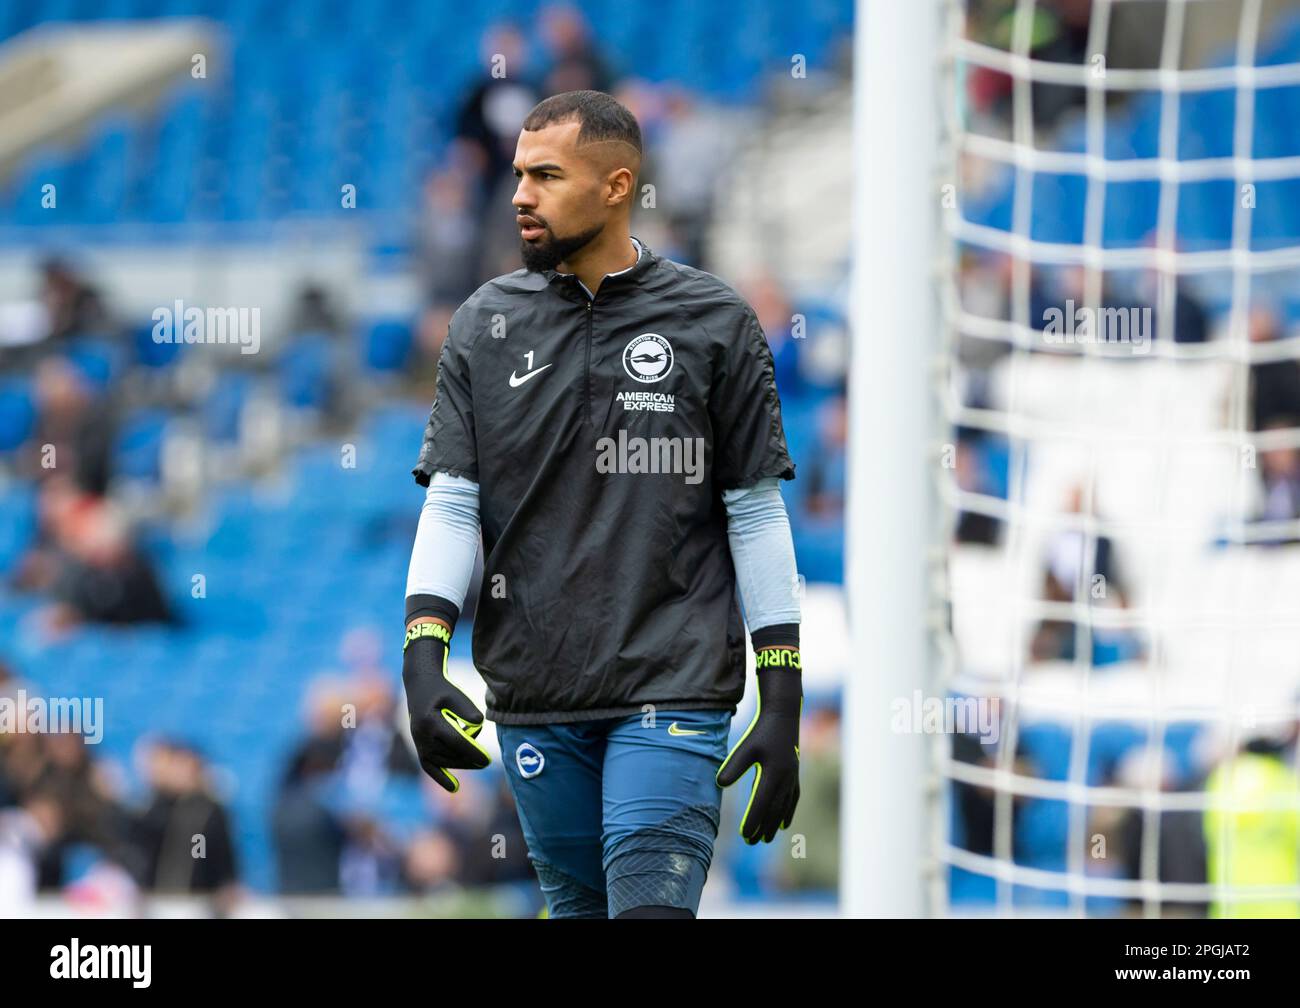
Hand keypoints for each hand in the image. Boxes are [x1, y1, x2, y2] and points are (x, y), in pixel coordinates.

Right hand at [402, 624, 490, 791]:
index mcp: (431, 722)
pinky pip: (429, 765)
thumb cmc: (442, 690)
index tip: (487, 761)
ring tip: (476, 762)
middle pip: (449, 754)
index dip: (472, 753)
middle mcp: (422, 735)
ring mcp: (418, 741)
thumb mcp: (457, 695)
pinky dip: (441, 776)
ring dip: (459, 763)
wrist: (420, 685)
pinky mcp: (419, 745)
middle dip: (468, 760)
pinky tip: (454, 787)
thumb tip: (477, 727)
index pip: (455, 743)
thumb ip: (468, 711)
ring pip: (442, 760)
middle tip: (485, 762)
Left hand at [716, 651, 802, 843]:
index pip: (761, 803)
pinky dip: (788, 813)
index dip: (754, 820)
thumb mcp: (745, 748)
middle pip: (774, 810)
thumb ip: (733, 766)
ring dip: (775, 824)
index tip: (745, 836)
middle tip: (752, 842)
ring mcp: (792, 777)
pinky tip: (784, 824)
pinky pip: (793, 799)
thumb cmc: (761, 732)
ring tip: (767, 839)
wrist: (783, 716)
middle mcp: (785, 779)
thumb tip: (719, 784)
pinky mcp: (795, 774)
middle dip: (763, 827)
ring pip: (784, 807)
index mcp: (773, 773)